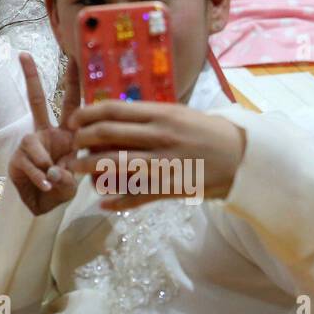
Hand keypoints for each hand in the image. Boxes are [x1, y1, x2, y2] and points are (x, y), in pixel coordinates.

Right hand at [9, 52, 80, 215]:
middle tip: (24, 55)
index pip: (72, 104)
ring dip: (43, 161)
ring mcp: (31, 145)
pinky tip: (46, 185)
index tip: (74, 58)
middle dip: (31, 78)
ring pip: (31, 141)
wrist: (43, 208)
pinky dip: (39, 176)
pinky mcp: (18, 159)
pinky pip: (26, 162)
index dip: (73, 82)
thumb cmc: (64, 188)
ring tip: (51, 179)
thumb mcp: (76, 180)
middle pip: (37, 102)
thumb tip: (54, 170)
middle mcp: (48, 133)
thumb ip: (70, 174)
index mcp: (68, 133)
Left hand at [67, 101, 246, 210]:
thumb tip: (109, 116)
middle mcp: (159, 136)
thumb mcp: (176, 113)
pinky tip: (103, 203)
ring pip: (116, 165)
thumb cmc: (204, 131)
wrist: (240, 157)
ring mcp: (164, 163)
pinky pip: (137, 196)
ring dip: (90, 168)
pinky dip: (117, 201)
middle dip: (81, 140)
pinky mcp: (170, 188)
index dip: (86, 115)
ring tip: (78, 169)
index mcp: (159, 114)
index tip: (72, 121)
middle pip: (107, 135)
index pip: (112, 110)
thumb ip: (146, 115)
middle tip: (72, 145)